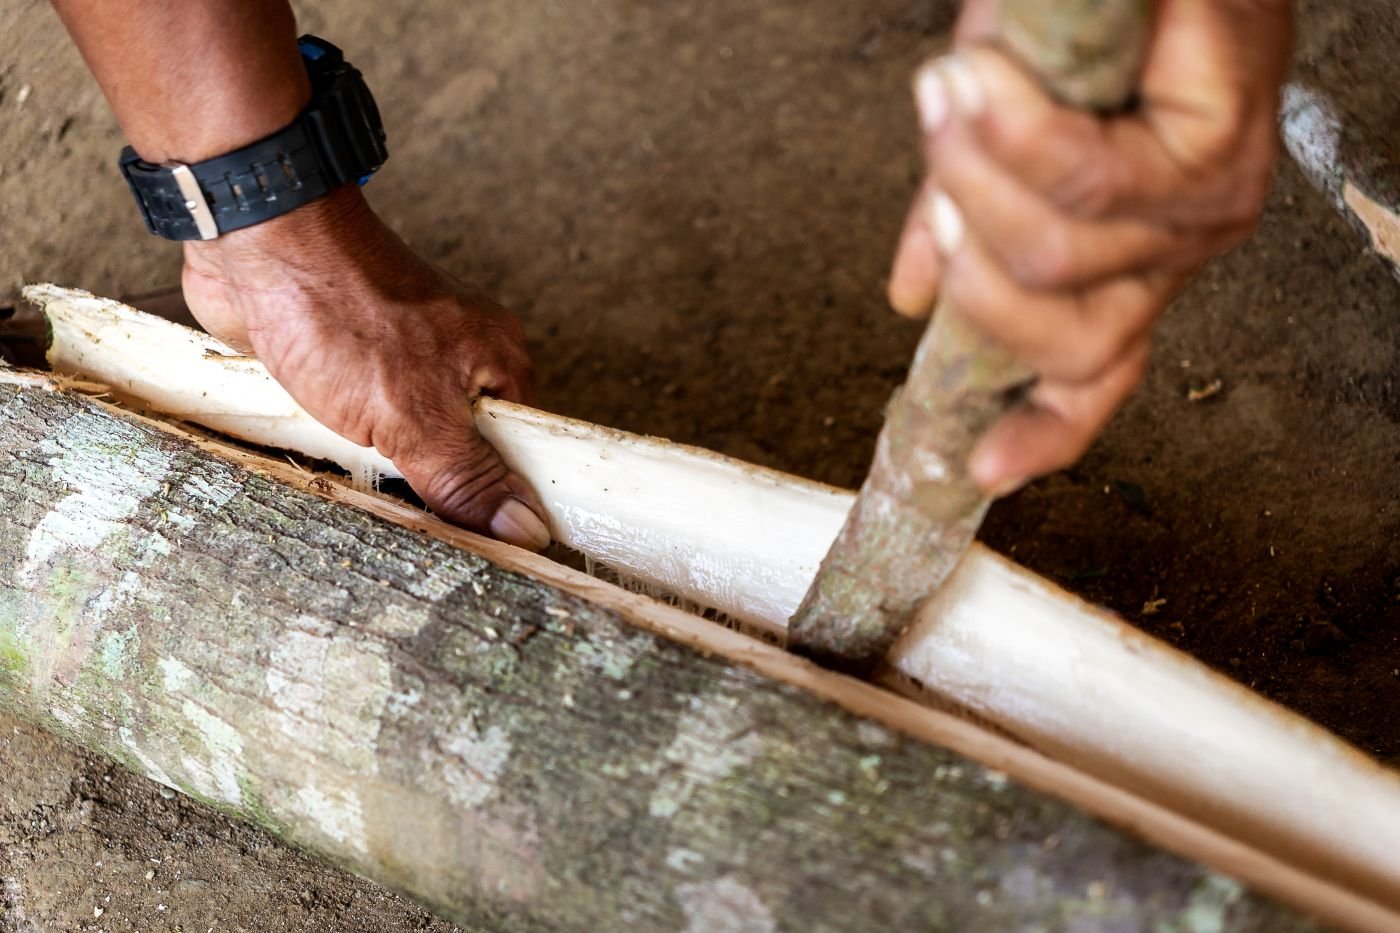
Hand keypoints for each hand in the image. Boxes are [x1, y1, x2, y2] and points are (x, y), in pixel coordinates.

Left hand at [181, 184, 551, 550]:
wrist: (256, 244)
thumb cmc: (342, 309)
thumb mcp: (416, 416)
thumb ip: (466, 476)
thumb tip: (524, 528)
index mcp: (497, 361)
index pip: (519, 450)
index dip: (502, 497)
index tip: (484, 542)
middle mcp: (457, 358)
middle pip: (460, 450)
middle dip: (427, 483)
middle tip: (407, 510)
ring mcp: (399, 359)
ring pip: (401, 439)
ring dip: (371, 462)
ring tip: (351, 470)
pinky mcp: (347, 362)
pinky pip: (354, 422)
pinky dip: (334, 439)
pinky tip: (318, 447)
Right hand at [888, 0, 1291, 493]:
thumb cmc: (1087, 28)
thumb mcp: (999, 141)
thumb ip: (960, 214)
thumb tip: (908, 296)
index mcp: (1125, 270)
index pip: (1094, 376)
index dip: (1043, 431)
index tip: (981, 469)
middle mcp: (1173, 258)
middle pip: (1066, 341)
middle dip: (968, 270)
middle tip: (932, 187)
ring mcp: (1204, 213)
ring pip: (1059, 255)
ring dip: (976, 178)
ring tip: (951, 93)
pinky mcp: (1219, 150)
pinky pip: (1090, 179)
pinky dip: (1014, 134)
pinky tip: (981, 81)